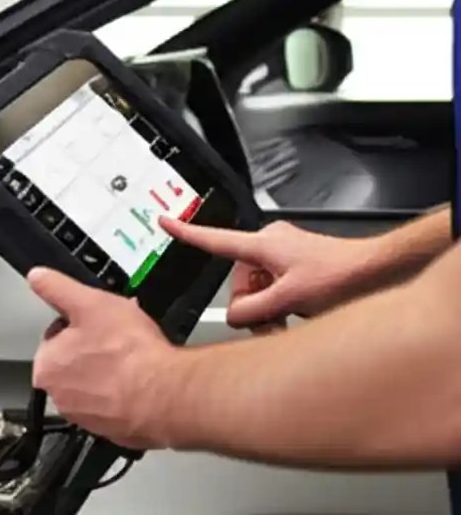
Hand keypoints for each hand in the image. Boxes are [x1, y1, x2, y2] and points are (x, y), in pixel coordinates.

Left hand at [27, 268, 177, 449]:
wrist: (167, 394)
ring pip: (96, 385)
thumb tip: (37, 277)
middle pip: (75, 363)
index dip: (80, 324)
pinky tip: (141, 382)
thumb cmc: (128, 352)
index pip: (55, 337)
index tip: (98, 323)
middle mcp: (60, 398)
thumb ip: (57, 288)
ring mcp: (87, 418)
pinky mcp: (113, 431)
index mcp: (46, 367)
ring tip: (134, 361)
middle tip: (119, 340)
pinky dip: (127, 395)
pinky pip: (116, 406)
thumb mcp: (89, 302)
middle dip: (95, 349)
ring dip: (111, 373)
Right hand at [160, 218, 377, 331]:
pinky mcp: (293, 267)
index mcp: (262, 244)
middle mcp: (269, 245)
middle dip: (254, 305)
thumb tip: (232, 317)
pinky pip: (272, 290)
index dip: (185, 232)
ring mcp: (282, 256)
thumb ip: (253, 310)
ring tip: (293, 319)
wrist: (376, 272)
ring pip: (256, 291)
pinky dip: (280, 307)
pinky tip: (297, 315)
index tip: (164, 221)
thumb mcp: (290, 299)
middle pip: (239, 283)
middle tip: (277, 318)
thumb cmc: (341, 276)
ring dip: (270, 310)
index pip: (214, 238)